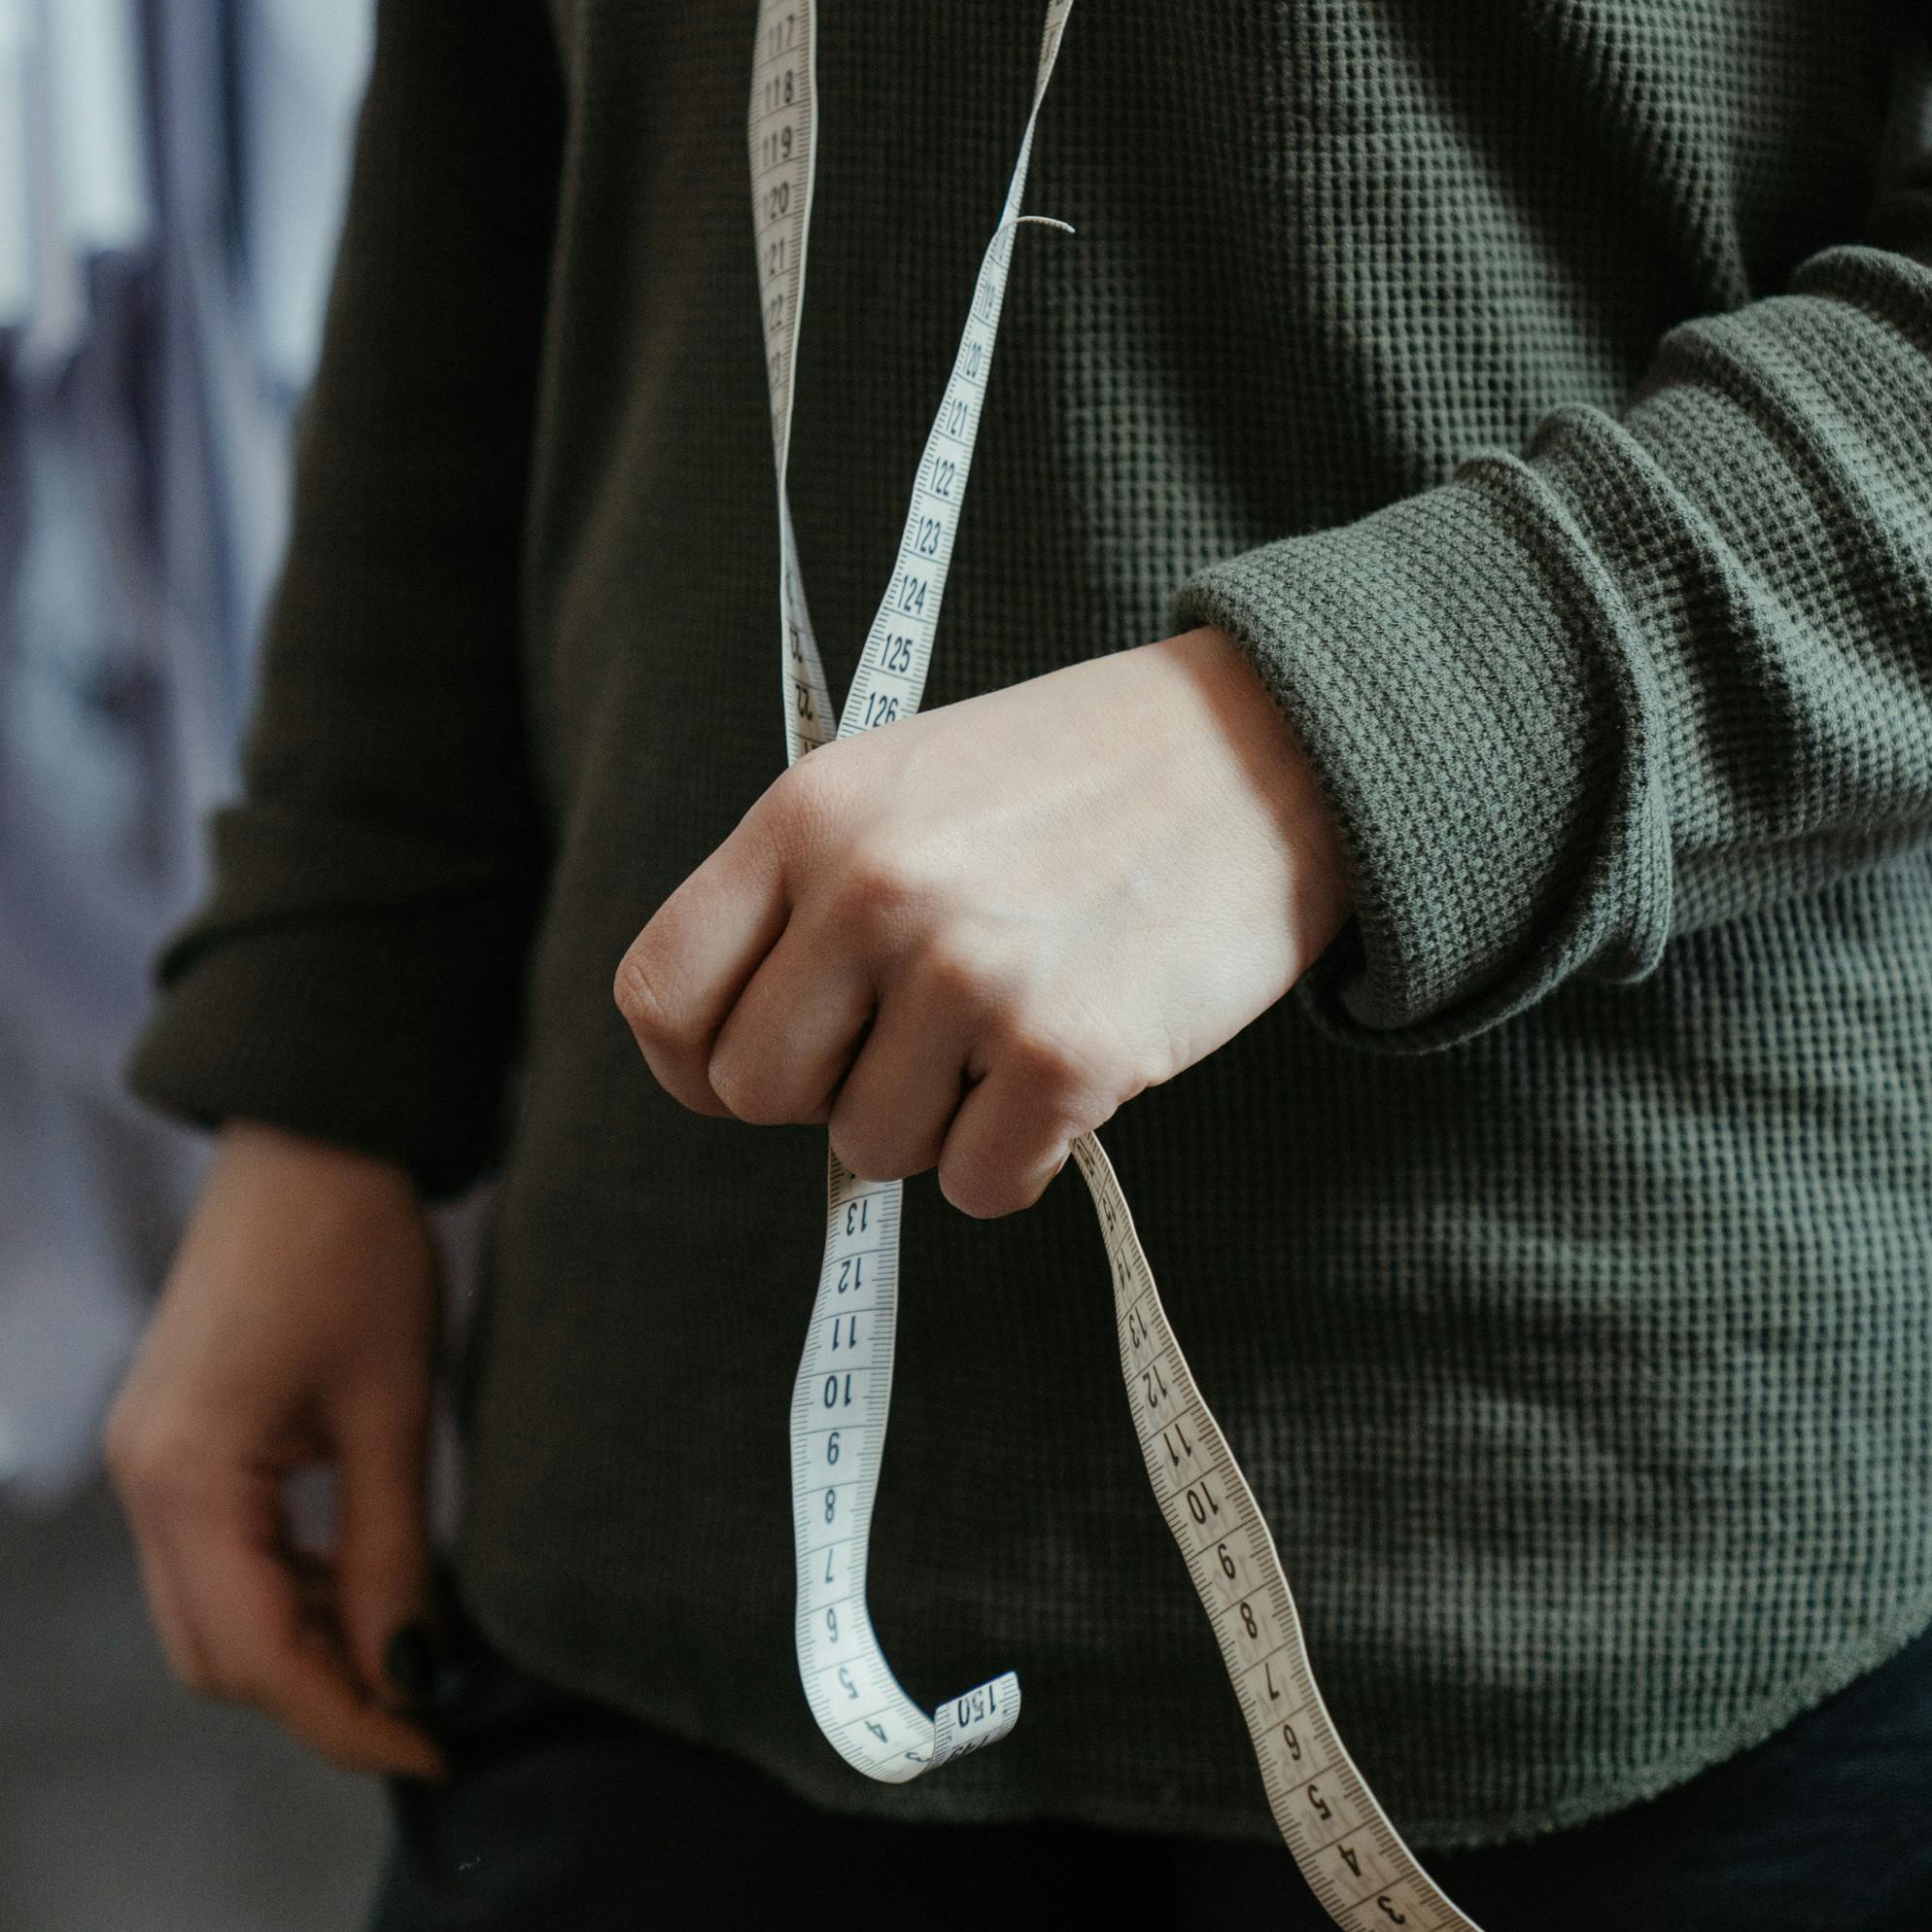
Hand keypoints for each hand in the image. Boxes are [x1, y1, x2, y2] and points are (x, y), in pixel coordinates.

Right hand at [107, 1123, 446, 1777]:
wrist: (311, 1141)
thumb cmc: (356, 1255)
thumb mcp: (392, 1414)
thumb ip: (393, 1556)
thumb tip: (412, 1675)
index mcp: (187, 1479)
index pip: (257, 1658)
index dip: (346, 1718)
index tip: (432, 1745)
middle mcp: (143, 1483)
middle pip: (215, 1656)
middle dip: (318, 1696)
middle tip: (426, 1705)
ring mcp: (146, 1464)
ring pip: (209, 1617)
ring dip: (301, 1647)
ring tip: (405, 1642)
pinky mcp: (169, 1444)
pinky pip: (212, 1560)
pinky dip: (283, 1592)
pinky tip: (359, 1582)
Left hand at [616, 627, 1348, 1218]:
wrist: (1267, 745)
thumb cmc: (1078, 773)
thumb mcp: (906, 779)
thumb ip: (810, 896)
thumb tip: (744, 1066)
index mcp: (811, 815)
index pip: (663, 995)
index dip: (697, 1065)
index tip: (753, 1074)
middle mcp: (872, 891)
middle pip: (757, 1093)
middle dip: (828, 1095)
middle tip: (918, 1046)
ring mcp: (968, 973)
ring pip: (872, 1151)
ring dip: (938, 1122)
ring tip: (1013, 1028)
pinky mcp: (1067, 1052)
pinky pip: (981, 1186)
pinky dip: (1020, 1160)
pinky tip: (1065, 1082)